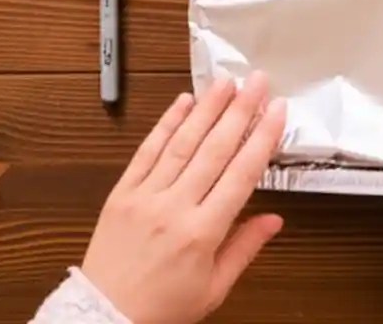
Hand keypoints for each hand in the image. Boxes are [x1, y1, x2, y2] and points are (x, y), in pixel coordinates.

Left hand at [81, 72, 286, 323]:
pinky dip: (166, 124)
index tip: (277, 111)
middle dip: (240, 110)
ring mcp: (145, 197)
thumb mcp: (214, 288)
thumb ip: (245, 248)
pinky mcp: (122, 194)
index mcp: (202, 233)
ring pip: (182, 142)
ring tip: (226, 82)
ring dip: (206, 108)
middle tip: (257, 81)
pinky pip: (147, 151)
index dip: (263, 138)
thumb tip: (274, 220)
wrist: (104, 318)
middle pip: (214, 149)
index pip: (241, 174)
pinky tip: (183, 102)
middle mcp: (174, 208)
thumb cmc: (161, 309)